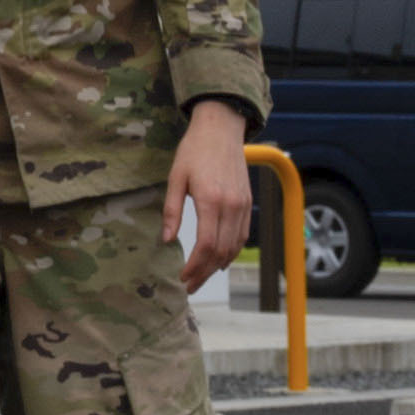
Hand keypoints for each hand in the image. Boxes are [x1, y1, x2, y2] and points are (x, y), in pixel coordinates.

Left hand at [170, 101, 255, 288]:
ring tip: (201, 276)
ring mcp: (242, 204)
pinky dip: (232, 251)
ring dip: (218, 265)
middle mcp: (231, 205)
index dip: (195, 266)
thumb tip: (166, 240)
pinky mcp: (247, 202)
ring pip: (234, 246)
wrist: (220, 129)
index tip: (183, 277)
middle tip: (189, 285)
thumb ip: (172, 211)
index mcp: (211, 200)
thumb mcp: (175, 178)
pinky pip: (242, 234)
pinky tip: (220, 260)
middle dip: (205, 272)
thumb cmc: (194, 150)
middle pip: (221, 251)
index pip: (206, 244)